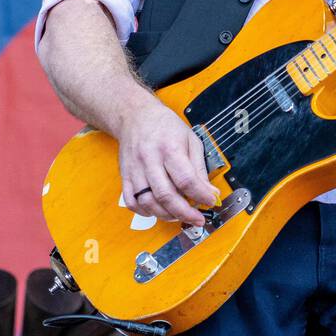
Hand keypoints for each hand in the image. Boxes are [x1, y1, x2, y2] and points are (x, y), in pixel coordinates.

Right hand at [116, 97, 216, 225]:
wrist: (136, 116)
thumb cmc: (165, 126)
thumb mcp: (191, 140)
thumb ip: (199, 168)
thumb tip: (210, 192)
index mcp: (169, 147)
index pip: (186, 179)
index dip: (200, 195)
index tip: (211, 202)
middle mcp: (149, 159)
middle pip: (166, 195)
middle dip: (185, 213)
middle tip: (198, 219)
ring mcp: (135, 169)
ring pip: (148, 202)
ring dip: (166, 215)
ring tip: (180, 215)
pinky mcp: (124, 176)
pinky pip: (132, 202)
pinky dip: (145, 212)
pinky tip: (159, 210)